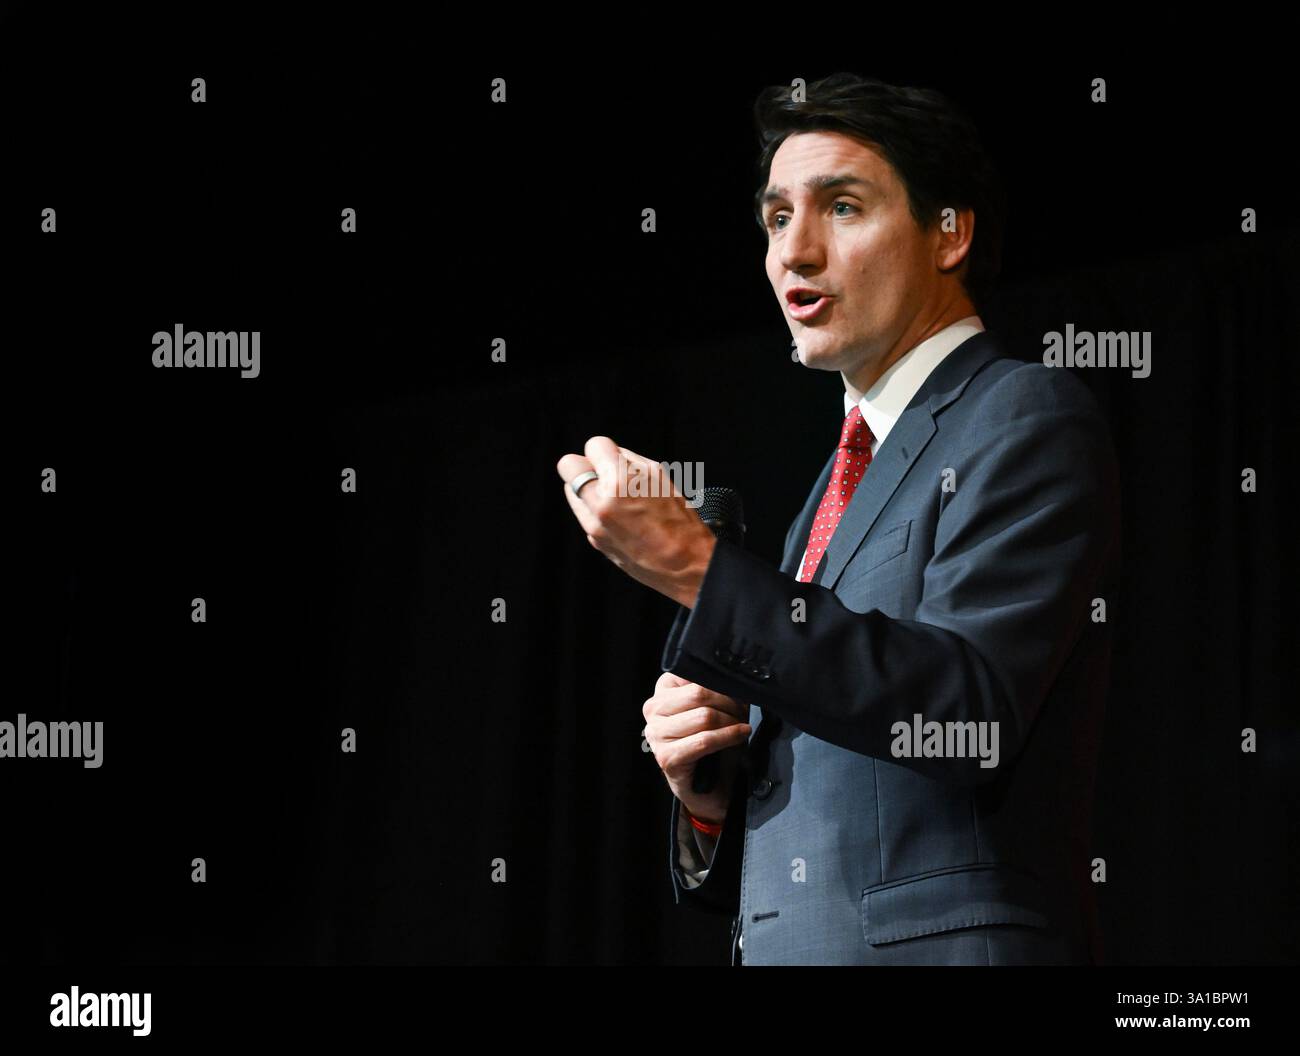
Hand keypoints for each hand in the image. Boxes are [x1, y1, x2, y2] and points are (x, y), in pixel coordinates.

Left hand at [556, 436, 716, 607]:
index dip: (605, 450)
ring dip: (588, 488)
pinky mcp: (594, 539)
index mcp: (620, 482)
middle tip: (602, 473)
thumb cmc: (679, 521)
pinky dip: (596, 510)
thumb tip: (612, 454)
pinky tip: (620, 517)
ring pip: (571, 491)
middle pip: (569, 465)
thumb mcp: (661, 477)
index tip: (611, 457)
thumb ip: (630, 460)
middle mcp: (601, 503)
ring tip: (614, 497)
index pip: (593, 446)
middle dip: (584, 465)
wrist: (683, 565)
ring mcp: (594, 524)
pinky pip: (585, 514)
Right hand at [643, 671, 749, 824]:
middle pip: (699, 693)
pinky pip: (704, 741)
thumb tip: (737, 679)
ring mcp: (656, 734)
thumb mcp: (716, 708)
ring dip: (731, 721)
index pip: (694, 673)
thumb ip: (719, 691)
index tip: (738, 692)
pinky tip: (740, 735)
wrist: (710, 787)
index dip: (721, 682)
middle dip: (729, 702)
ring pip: (704, 716)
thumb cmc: (713, 742)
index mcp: (663, 690)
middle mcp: (653, 709)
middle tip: (744, 712)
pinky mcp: (666, 757)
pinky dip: (728, 737)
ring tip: (742, 727)